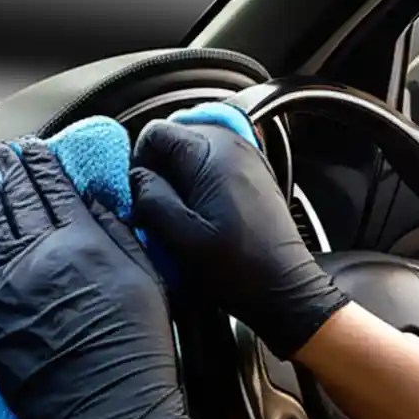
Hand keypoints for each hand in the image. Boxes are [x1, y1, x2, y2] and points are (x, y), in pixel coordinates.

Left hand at [0, 139, 193, 418]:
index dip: (41, 164)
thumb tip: (92, 201)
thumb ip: (117, 234)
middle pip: (17, 196)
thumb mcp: (145, 279)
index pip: (55, 187)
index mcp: (85, 241)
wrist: (109, 409)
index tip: (33, 149)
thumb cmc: (135, 351)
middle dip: (7, 168)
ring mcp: (10, 280)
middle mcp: (43, 252)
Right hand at [130, 120, 348, 357]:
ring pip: (192, 147)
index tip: (141, 194)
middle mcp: (233, 145)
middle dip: (159, 167)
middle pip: (175, 135)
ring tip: (180, 210)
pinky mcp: (252, 172)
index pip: (156, 132)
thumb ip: (150, 198)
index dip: (140, 161)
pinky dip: (198, 178)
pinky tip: (199, 209)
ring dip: (178, 174)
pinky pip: (212, 160)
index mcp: (213, 154)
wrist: (284, 286)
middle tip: (159, 204)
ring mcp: (246, 156)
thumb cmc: (239, 268)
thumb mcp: (181, 238)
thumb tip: (134, 177)